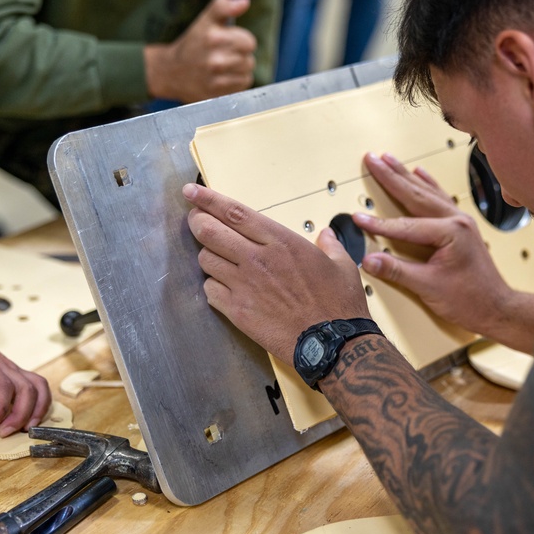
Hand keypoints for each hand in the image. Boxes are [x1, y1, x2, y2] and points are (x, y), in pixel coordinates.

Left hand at [0, 305, 50, 435]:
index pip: (3, 387)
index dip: (0, 409)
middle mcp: (6, 367)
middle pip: (26, 390)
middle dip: (21, 415)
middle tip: (5, 433)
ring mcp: (15, 369)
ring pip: (38, 387)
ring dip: (38, 409)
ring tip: (27, 428)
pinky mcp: (18, 373)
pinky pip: (39, 385)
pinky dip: (42, 401)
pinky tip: (33, 416)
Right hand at [144, 0, 257, 102]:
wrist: (170, 73)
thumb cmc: (192, 44)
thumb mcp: (204, 20)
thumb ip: (223, 7)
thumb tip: (244, 1)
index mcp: (213, 38)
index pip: (249, 42)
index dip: (241, 40)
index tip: (229, 41)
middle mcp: (215, 60)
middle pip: (250, 59)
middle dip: (240, 56)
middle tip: (224, 55)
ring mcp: (216, 80)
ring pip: (247, 73)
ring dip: (239, 70)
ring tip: (223, 67)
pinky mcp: (218, 95)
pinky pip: (241, 86)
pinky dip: (236, 82)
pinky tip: (222, 78)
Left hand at [184, 183, 370, 362]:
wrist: (333, 342)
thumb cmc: (340, 303)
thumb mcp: (342, 265)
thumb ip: (330, 245)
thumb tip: (326, 234)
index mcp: (281, 242)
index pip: (234, 212)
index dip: (207, 199)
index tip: (192, 191)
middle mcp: (257, 259)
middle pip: (209, 231)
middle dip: (197, 221)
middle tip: (196, 219)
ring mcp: (244, 286)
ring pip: (205, 260)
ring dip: (207, 255)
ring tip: (217, 257)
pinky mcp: (237, 311)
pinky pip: (210, 290)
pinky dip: (213, 285)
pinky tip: (224, 286)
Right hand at [354, 152, 533, 349]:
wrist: (496, 308)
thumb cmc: (471, 299)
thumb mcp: (428, 287)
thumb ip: (396, 271)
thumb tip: (369, 260)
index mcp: (451, 231)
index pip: (405, 225)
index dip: (378, 224)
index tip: (358, 219)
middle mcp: (458, 220)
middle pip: (416, 194)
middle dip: (391, 176)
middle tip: (371, 159)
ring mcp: (461, 221)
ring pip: (427, 192)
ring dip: (406, 175)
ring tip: (388, 159)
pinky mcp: (462, 227)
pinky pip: (440, 198)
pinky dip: (427, 184)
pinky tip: (420, 173)